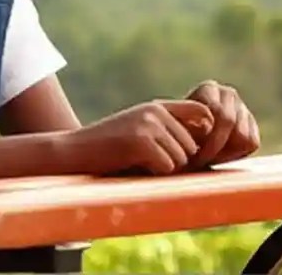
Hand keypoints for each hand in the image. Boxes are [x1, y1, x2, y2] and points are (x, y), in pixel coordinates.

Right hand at [67, 100, 213, 175]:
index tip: (186, 150)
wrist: (73, 151)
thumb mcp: (139, 130)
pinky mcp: (141, 142)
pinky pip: (166, 167)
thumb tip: (208, 140)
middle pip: (193, 146)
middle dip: (177, 161)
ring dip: (164, 169)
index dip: (203, 134)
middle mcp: (155, 112)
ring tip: (138, 162)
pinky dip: (153, 173)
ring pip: (182, 158)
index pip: (202, 113)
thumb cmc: (108, 148)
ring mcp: (148, 125)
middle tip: (149, 162)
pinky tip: (132, 165)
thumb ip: (167, 130)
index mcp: (157, 106)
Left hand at [185, 80, 259, 168]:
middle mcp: (228, 94)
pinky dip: (237, 152)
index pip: (214, 110)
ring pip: (242, 134)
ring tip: (208, 157)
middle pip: (228, 121)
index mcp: (208, 89)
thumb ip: (189, 125)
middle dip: (214, 145)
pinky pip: (251, 142)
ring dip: (225, 151)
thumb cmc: (179, 134)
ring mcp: (242, 108)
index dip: (204, 135)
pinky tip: (220, 154)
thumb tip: (206, 127)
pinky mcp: (253, 126)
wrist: (186, 139)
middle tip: (201, 161)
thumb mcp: (178, 128)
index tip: (193, 152)